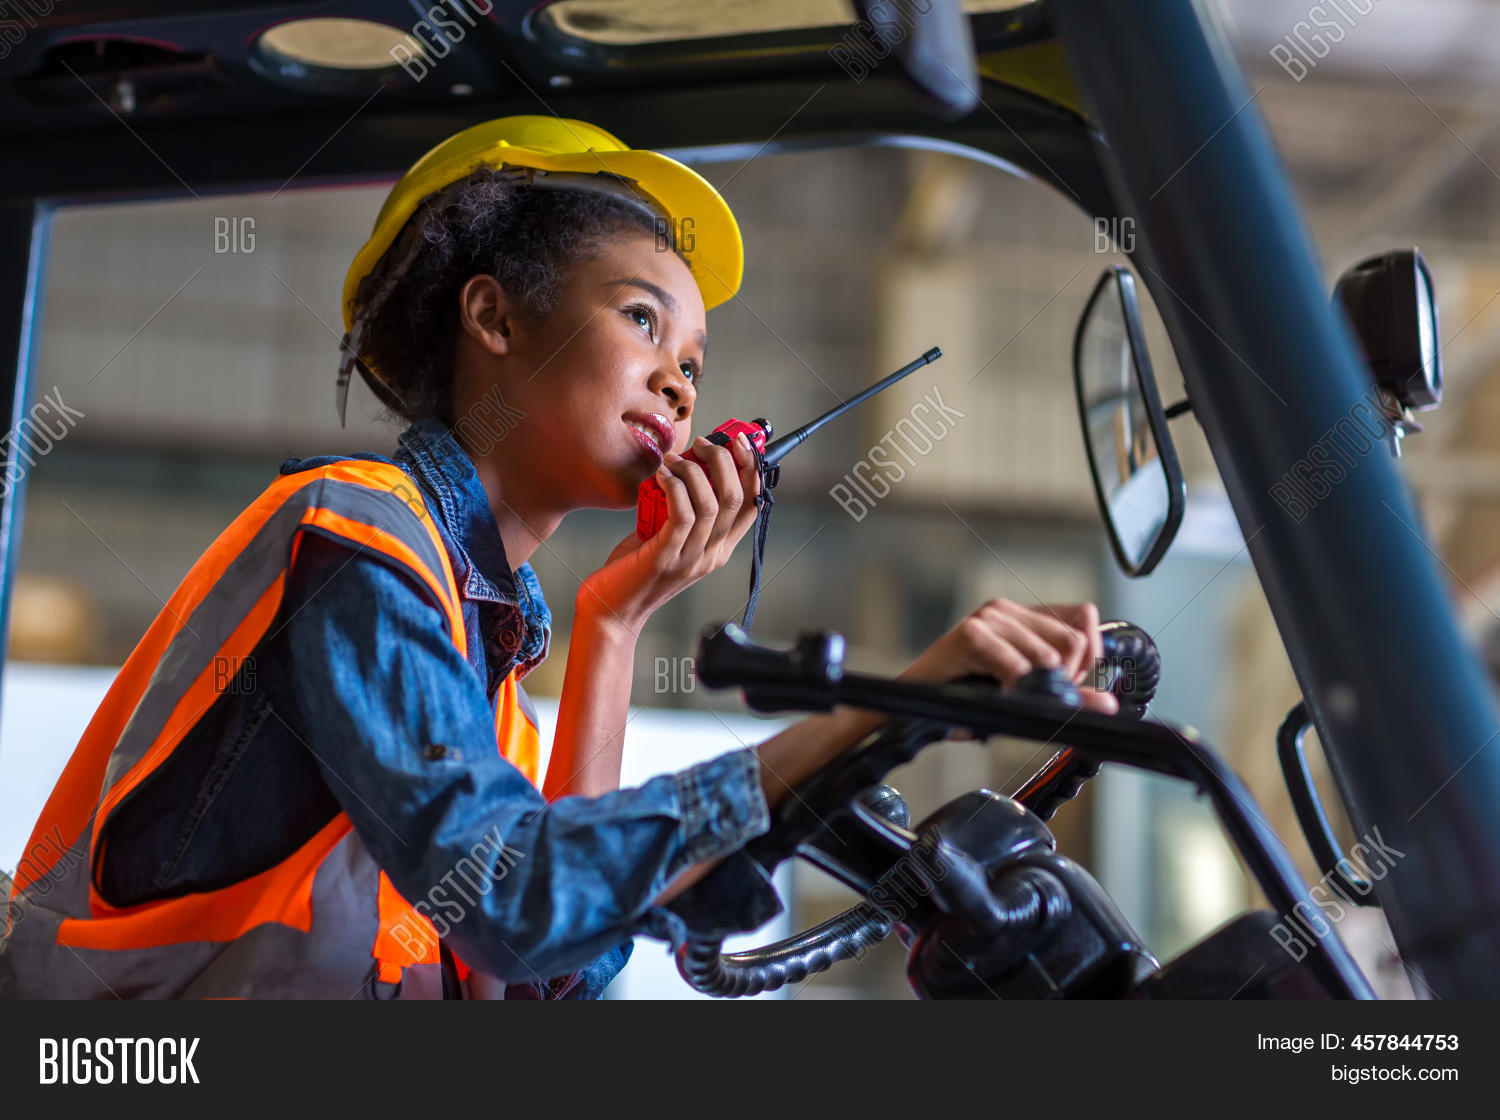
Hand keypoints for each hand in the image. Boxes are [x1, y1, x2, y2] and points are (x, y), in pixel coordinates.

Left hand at [577, 432, 762, 633]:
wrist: (611, 609)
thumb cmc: (636, 568)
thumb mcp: (669, 538)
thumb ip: (683, 512)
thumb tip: (683, 467)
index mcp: (719, 550)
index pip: (751, 505)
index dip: (751, 469)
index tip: (738, 442)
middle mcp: (711, 555)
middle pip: (736, 498)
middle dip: (723, 460)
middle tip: (701, 444)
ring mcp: (690, 559)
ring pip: (711, 504)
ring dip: (693, 471)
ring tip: (672, 459)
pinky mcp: (665, 558)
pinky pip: (682, 514)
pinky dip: (674, 486)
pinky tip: (661, 475)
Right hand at [900, 598, 1118, 713]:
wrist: (912, 704)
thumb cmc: (962, 698)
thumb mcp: (1025, 695)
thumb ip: (1067, 694)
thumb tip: (1110, 704)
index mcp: (1023, 616)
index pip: (1084, 618)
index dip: (1089, 658)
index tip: (1070, 684)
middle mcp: (1007, 609)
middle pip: (1073, 642)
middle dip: (1065, 681)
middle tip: (1035, 698)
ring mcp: (989, 618)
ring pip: (1049, 658)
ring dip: (1036, 691)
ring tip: (1009, 699)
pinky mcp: (970, 634)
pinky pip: (1017, 667)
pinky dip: (1014, 690)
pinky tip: (997, 697)